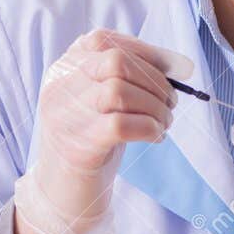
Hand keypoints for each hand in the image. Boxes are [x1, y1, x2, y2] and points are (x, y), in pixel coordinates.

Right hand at [13, 29, 189, 233]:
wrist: (61, 192)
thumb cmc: (88, 140)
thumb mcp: (97, 101)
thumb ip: (123, 78)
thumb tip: (174, 65)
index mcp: (63, 70)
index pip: (102, 40)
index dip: (143, 51)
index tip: (168, 70)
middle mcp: (60, 87)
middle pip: (115, 62)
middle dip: (154, 79)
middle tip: (169, 101)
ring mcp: (67, 116)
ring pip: (120, 91)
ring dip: (155, 106)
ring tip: (164, 122)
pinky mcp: (80, 145)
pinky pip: (121, 124)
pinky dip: (149, 127)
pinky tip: (155, 136)